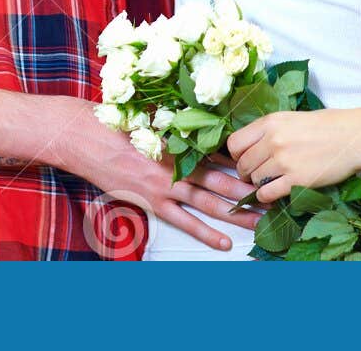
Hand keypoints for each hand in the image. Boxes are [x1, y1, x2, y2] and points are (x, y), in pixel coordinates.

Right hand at [51, 99, 262, 252]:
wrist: (84, 136)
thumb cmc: (115, 122)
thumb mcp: (151, 118)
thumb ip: (177, 124)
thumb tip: (203, 125)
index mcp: (179, 142)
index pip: (221, 154)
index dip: (245, 163)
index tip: (266, 167)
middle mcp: (177, 165)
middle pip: (223, 182)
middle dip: (250, 192)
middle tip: (276, 200)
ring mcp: (165, 186)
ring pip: (209, 203)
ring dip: (237, 214)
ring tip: (261, 224)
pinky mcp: (152, 201)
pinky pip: (184, 221)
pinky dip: (205, 232)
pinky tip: (224, 243)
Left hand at [225, 109, 360, 203]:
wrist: (353, 137)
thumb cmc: (325, 125)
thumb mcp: (290, 118)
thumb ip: (268, 130)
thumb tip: (251, 145)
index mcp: (269, 122)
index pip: (234, 143)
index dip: (236, 155)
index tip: (244, 159)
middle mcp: (272, 140)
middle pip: (243, 164)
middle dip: (246, 172)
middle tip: (255, 175)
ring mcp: (284, 161)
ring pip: (255, 179)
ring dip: (259, 184)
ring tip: (269, 182)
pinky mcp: (297, 180)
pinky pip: (267, 193)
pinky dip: (266, 197)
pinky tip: (272, 194)